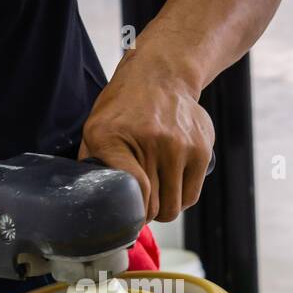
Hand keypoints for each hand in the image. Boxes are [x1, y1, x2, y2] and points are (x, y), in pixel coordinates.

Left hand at [79, 54, 213, 222]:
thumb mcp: (95, 130)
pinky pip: (191, 196)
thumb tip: (90, 202)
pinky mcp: (201, 150)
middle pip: (154, 208)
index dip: (131, 212)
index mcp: (113, 138)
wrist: (160, 76)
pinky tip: (171, 185)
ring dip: (165, 208)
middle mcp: (151, 141)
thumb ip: (92, 165)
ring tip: (156, 193)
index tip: (127, 216)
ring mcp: (180, 146)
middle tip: (140, 204)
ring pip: (175, 207)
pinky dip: (181, 198)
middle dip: (146, 213)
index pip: (133, 192)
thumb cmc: (124, 110)